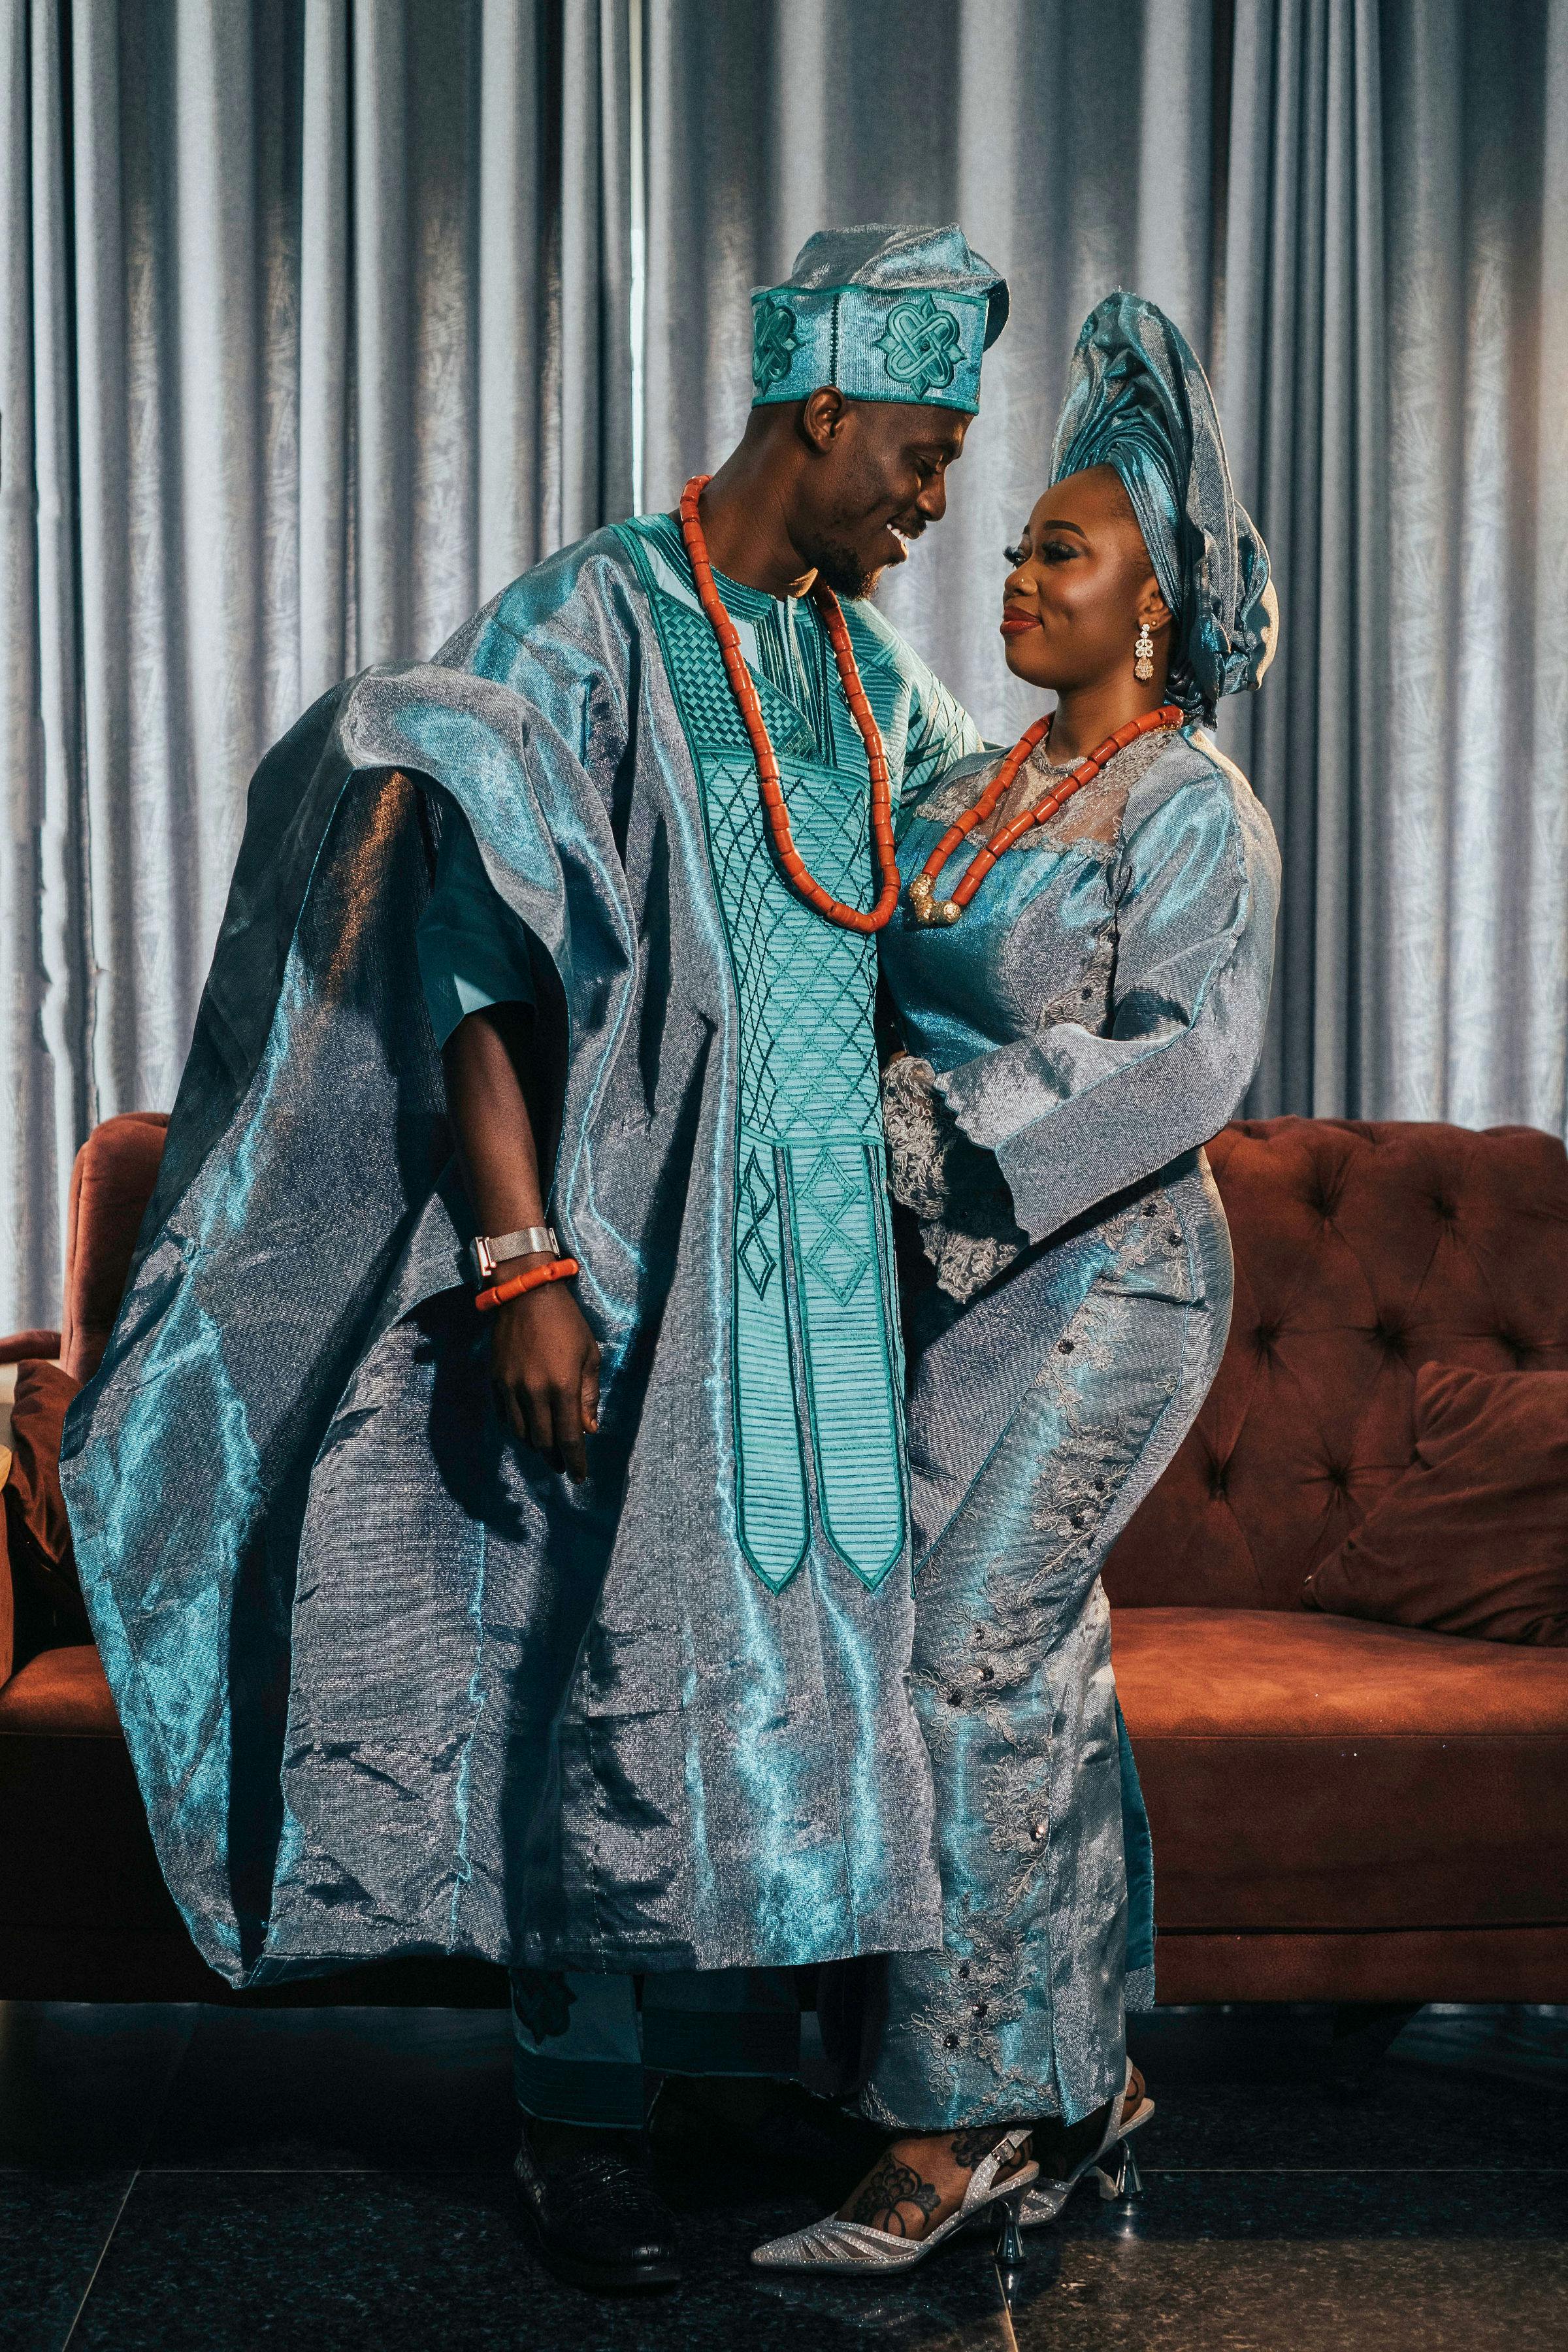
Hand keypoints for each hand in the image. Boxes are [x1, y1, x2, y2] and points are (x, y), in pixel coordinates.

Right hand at [489, 1257, 600, 1482]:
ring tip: (546, 1449)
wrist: (526, 1294)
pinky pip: (505, 1415)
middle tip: (563, 1465)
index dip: (575, 1462)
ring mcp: (510, 1387)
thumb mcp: (589, 1355)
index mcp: (562, 1387)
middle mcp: (534, 1392)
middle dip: (555, 1458)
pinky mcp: (495, 1379)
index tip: (579, 1478)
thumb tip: (590, 1429)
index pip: (570, 1437)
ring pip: (521, 1432)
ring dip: (535, 1445)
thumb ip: (589, 1394)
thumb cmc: (567, 1322)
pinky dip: (516, 1427)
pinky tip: (526, 1428)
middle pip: (543, 1440)